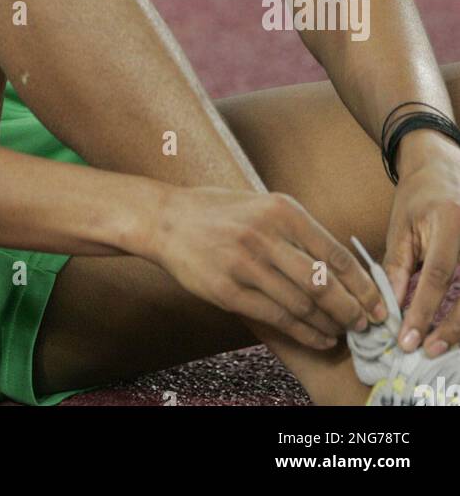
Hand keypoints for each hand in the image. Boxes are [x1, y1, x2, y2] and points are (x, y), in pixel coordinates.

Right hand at [140, 184, 385, 349]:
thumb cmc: (219, 211)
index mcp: (281, 210)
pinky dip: (304, 333)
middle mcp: (266, 235)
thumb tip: (340, 263)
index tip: (376, 302)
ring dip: (329, 325)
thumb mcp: (263, 204)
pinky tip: (317, 338)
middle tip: (365, 324)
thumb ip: (297, 229)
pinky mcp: (228, 290)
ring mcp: (246, 264)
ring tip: (341, 333)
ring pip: (303, 304)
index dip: (362, 284)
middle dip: (352, 309)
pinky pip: (277, 318)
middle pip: (324, 283)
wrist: (167, 219)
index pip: (335, 253)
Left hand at [382, 136, 459, 356]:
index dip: (423, 310)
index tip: (407, 338)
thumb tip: (392, 310)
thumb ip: (397, 267)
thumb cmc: (417, 196)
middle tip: (427, 349)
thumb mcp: (400, 227)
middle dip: (450, 327)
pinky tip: (453, 327)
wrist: (441, 167)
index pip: (437, 275)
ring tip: (441, 345)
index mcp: (450, 221)